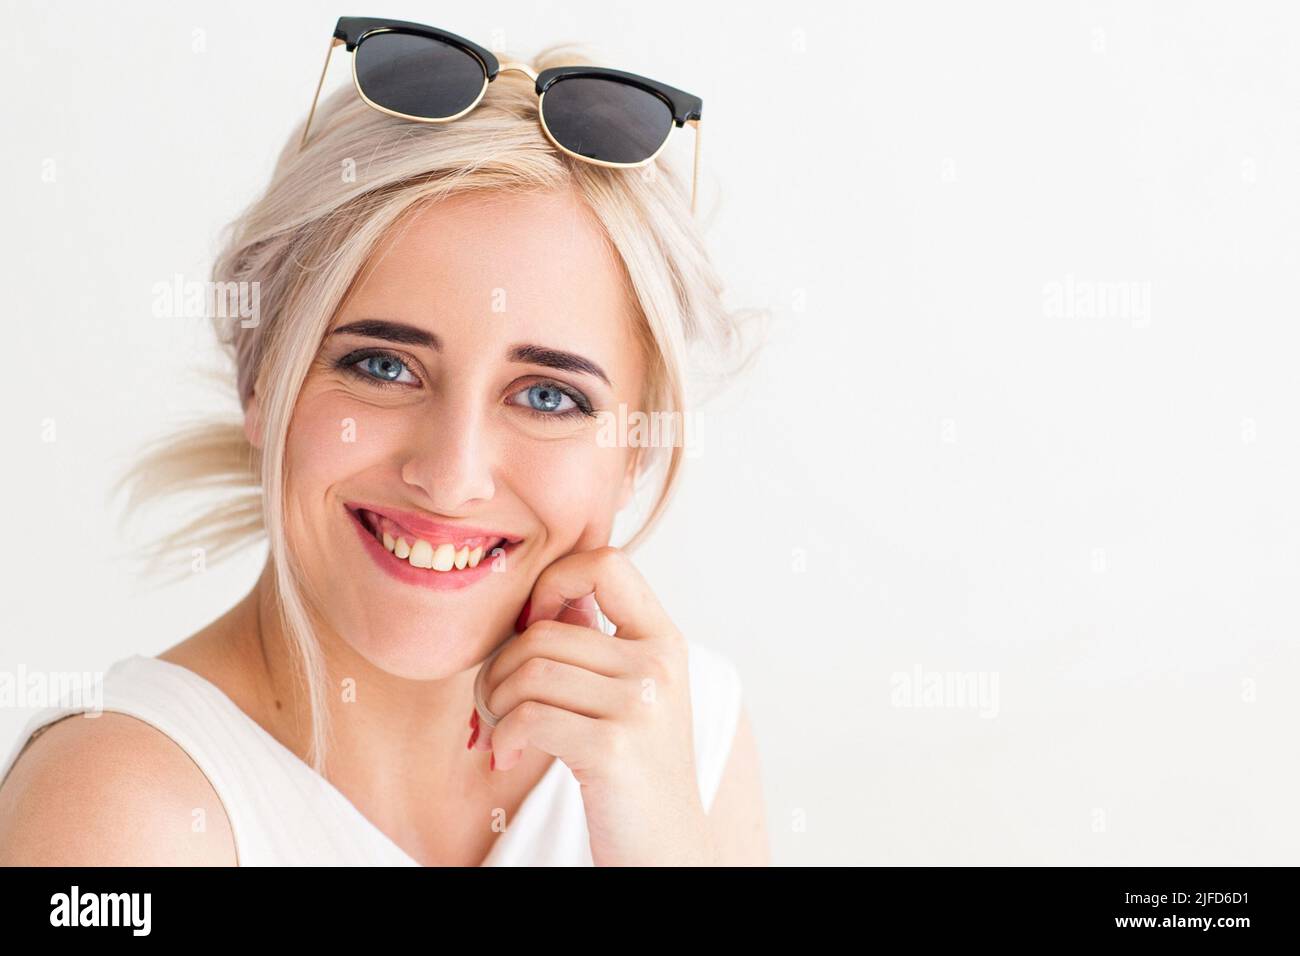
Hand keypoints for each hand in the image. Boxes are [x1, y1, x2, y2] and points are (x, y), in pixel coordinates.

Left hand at [471, 546, 713, 865]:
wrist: (668, 849)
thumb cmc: (636, 773)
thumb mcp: (634, 695)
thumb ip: (598, 645)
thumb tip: (537, 604)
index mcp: (663, 641)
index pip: (607, 563)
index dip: (556, 582)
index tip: (535, 625)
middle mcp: (659, 664)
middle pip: (545, 631)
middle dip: (500, 666)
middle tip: (494, 701)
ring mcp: (641, 704)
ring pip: (530, 671)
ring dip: (495, 702)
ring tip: (501, 728)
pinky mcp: (613, 747)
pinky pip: (529, 716)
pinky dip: (505, 735)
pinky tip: (508, 755)